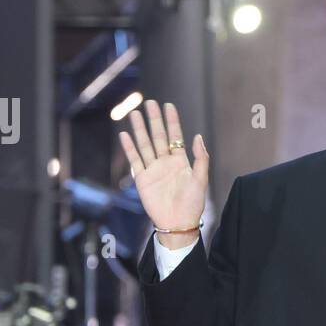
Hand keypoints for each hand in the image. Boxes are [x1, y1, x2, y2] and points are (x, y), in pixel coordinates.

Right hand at [118, 99, 208, 248]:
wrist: (178, 223)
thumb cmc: (193, 204)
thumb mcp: (201, 180)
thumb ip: (201, 158)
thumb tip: (197, 136)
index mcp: (181, 161)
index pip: (175, 136)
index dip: (172, 121)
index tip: (168, 105)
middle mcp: (166, 162)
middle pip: (158, 136)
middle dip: (154, 120)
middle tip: (149, 103)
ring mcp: (153, 170)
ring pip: (145, 144)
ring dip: (140, 129)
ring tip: (135, 113)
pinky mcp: (142, 179)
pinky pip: (135, 160)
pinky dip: (130, 148)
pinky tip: (125, 134)